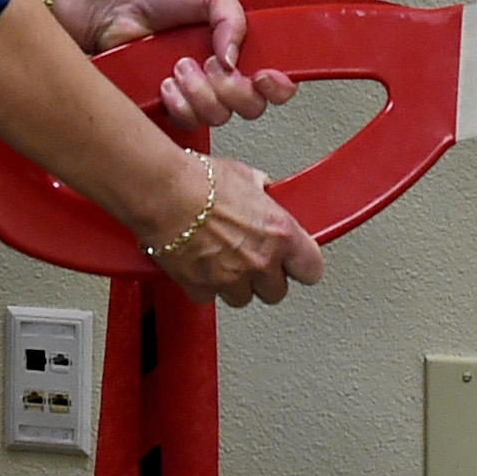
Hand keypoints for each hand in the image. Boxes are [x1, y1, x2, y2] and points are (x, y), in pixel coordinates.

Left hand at [55, 0, 301, 126]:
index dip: (278, 87)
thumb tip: (237, 60)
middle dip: (233, 88)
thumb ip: (234, 19)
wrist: (118, 10)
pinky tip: (165, 82)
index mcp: (242, 50)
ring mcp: (200, 95)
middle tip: (212, 62)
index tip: (262, 75)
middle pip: (252, 107)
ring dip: (200, 91)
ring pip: (219, 116)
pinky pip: (188, 122)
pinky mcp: (174, 108)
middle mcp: (225, 77)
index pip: (276, 83)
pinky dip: (178, 102)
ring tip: (180, 64)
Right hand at [144, 154, 325, 306]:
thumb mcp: (246, 177)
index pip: (312, 269)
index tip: (296, 263)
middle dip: (266, 278)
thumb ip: (261, 193)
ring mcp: (231, 278)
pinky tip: (199, 265)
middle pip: (277, 291)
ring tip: (222, 260)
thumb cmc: (201, 182)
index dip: (303, 266)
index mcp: (281, 234)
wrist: (164, 194)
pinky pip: (209, 297)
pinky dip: (204, 286)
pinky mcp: (201, 288)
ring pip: (243, 298)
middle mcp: (261, 261)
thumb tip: (262, 191)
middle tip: (253, 259)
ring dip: (235, 284)